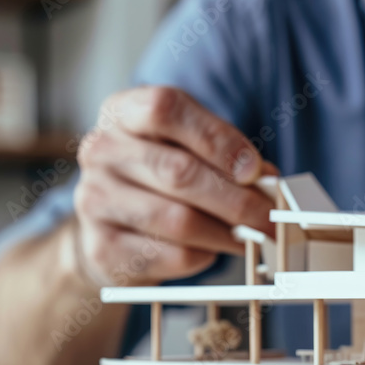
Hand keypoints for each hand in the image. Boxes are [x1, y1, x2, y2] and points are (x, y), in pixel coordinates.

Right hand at [74, 86, 276, 286]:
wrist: (110, 228)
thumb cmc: (158, 179)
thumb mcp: (187, 150)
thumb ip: (224, 156)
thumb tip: (268, 181)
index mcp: (122, 112)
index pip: (165, 109)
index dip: (217, 139)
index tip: (254, 169)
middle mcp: (101, 151)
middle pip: (178, 171)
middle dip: (237, 199)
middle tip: (270, 217)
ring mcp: (95, 200)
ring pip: (177, 219)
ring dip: (226, 232)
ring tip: (252, 237)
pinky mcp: (103, 248)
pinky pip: (171, 254)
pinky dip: (204, 255)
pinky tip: (213, 249)